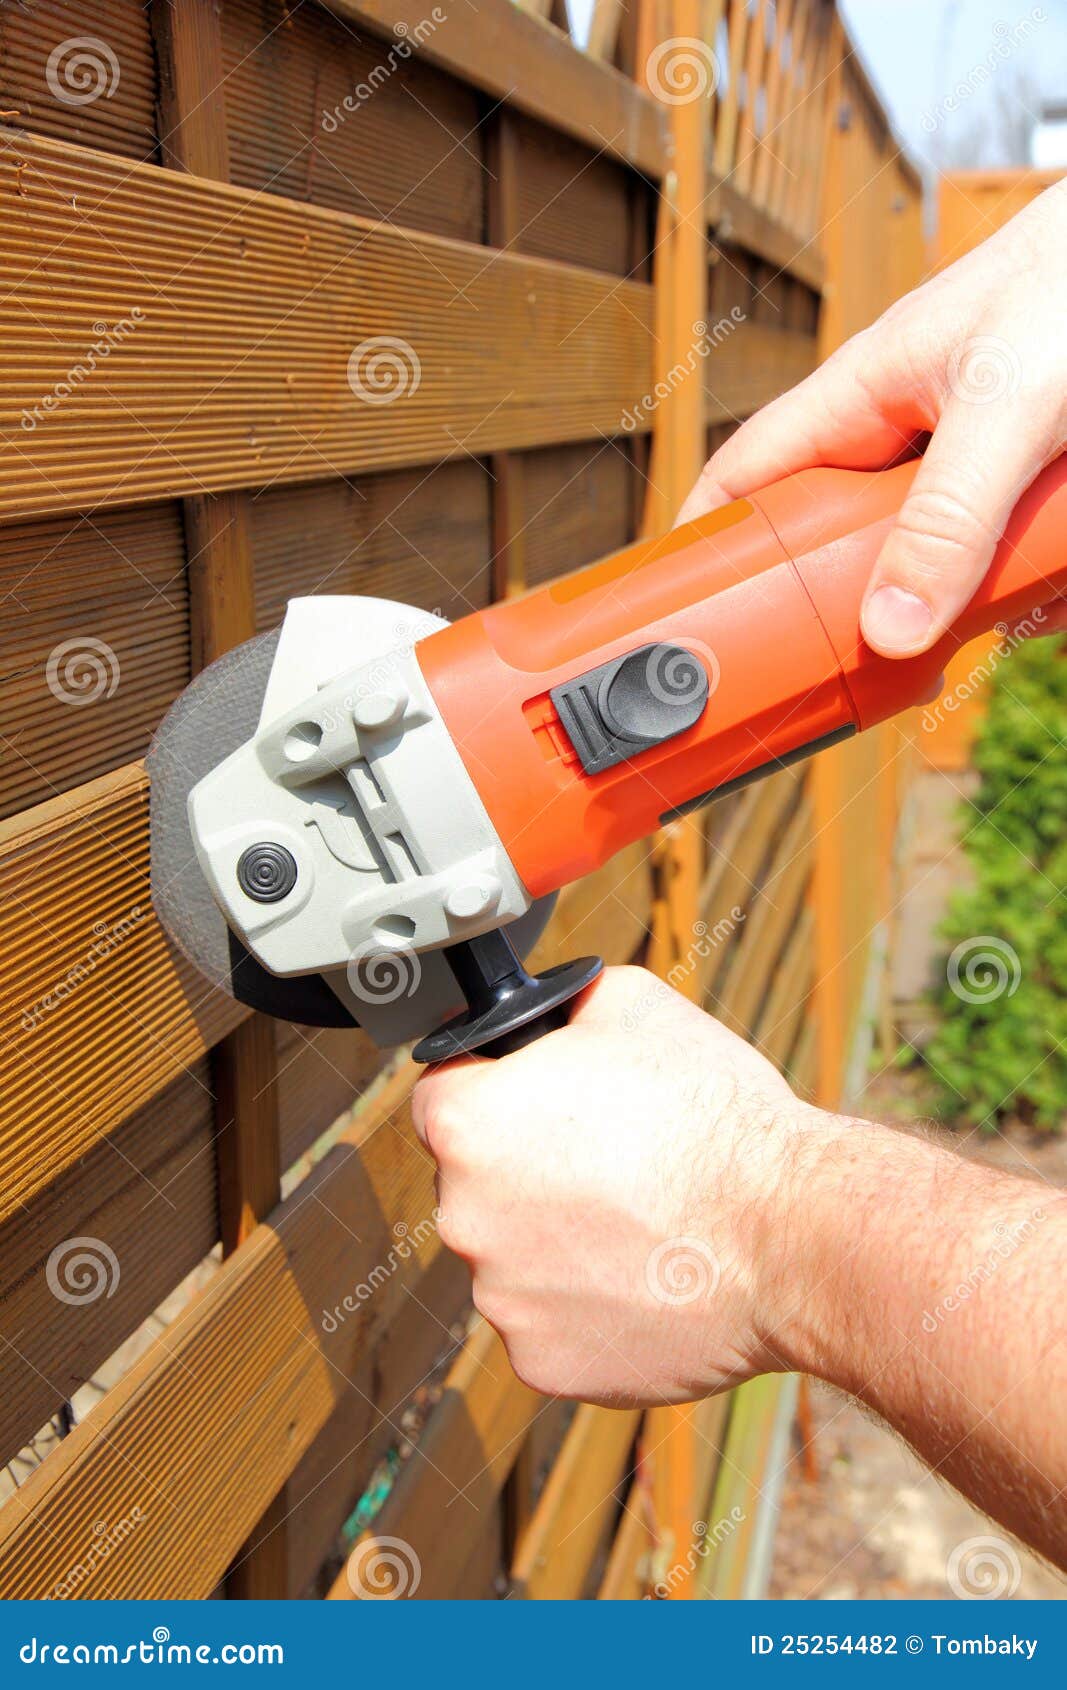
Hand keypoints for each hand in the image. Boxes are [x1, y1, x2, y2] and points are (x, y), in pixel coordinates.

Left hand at [412, 966, 815, 1405]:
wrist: (791, 1234)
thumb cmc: (716, 1116)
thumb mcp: (632, 1004)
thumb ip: (561, 1010)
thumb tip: (544, 1019)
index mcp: (469, 1123)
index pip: (440, 1096)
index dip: (489, 1089)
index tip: (535, 1100)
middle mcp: (463, 1216)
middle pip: (475, 1185)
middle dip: (526, 1172)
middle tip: (608, 1165)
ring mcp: (502, 1299)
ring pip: (514, 1259)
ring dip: (558, 1244)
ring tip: (643, 1226)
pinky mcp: (543, 1364)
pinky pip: (551, 1325)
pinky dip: (589, 1309)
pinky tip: (647, 1282)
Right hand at [678, 179, 1066, 655]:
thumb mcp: (1006, 410)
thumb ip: (947, 520)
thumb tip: (887, 633)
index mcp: (862, 393)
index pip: (749, 474)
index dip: (704, 542)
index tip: (681, 617)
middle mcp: (906, 429)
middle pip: (846, 541)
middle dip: (867, 600)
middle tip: (880, 662)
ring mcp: (969, 455)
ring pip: (939, 559)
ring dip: (971, 600)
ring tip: (1012, 610)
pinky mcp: (1028, 475)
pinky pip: (1008, 553)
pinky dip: (1035, 583)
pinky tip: (1058, 591)